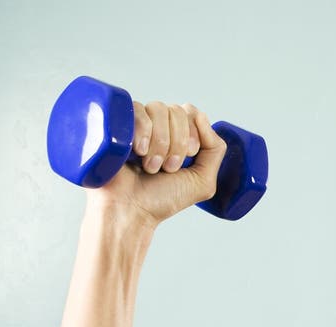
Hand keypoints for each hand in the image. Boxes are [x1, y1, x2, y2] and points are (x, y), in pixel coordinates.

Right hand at [84, 101, 227, 228]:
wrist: (131, 209)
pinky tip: (137, 153)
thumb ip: (215, 150)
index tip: (186, 160)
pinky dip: (143, 132)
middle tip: (167, 169)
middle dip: (177, 144)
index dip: (193, 135)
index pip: (193, 114)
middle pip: (178, 111)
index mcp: (180, 137)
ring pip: (159, 108)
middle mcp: (160, 127)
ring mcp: (140, 124)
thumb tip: (201, 115)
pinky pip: (138, 109)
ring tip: (151, 166)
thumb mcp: (202, 181)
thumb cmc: (163, 199)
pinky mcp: (120, 121)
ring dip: (160, 143)